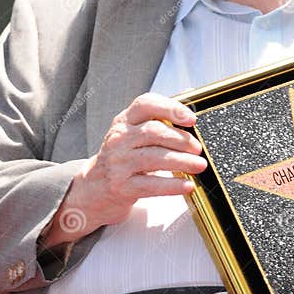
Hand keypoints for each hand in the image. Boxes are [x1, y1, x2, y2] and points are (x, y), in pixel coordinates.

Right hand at [42, 93, 206, 247]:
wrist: (94, 189)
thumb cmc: (122, 158)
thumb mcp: (132, 134)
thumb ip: (156, 122)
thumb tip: (188, 113)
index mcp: (124, 121)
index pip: (145, 104)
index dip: (170, 108)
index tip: (191, 119)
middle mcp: (119, 139)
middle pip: (153, 131)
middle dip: (181, 139)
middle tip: (197, 148)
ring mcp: (118, 163)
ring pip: (154, 158)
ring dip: (182, 161)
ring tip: (199, 165)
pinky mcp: (122, 187)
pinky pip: (152, 185)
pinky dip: (173, 185)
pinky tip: (187, 185)